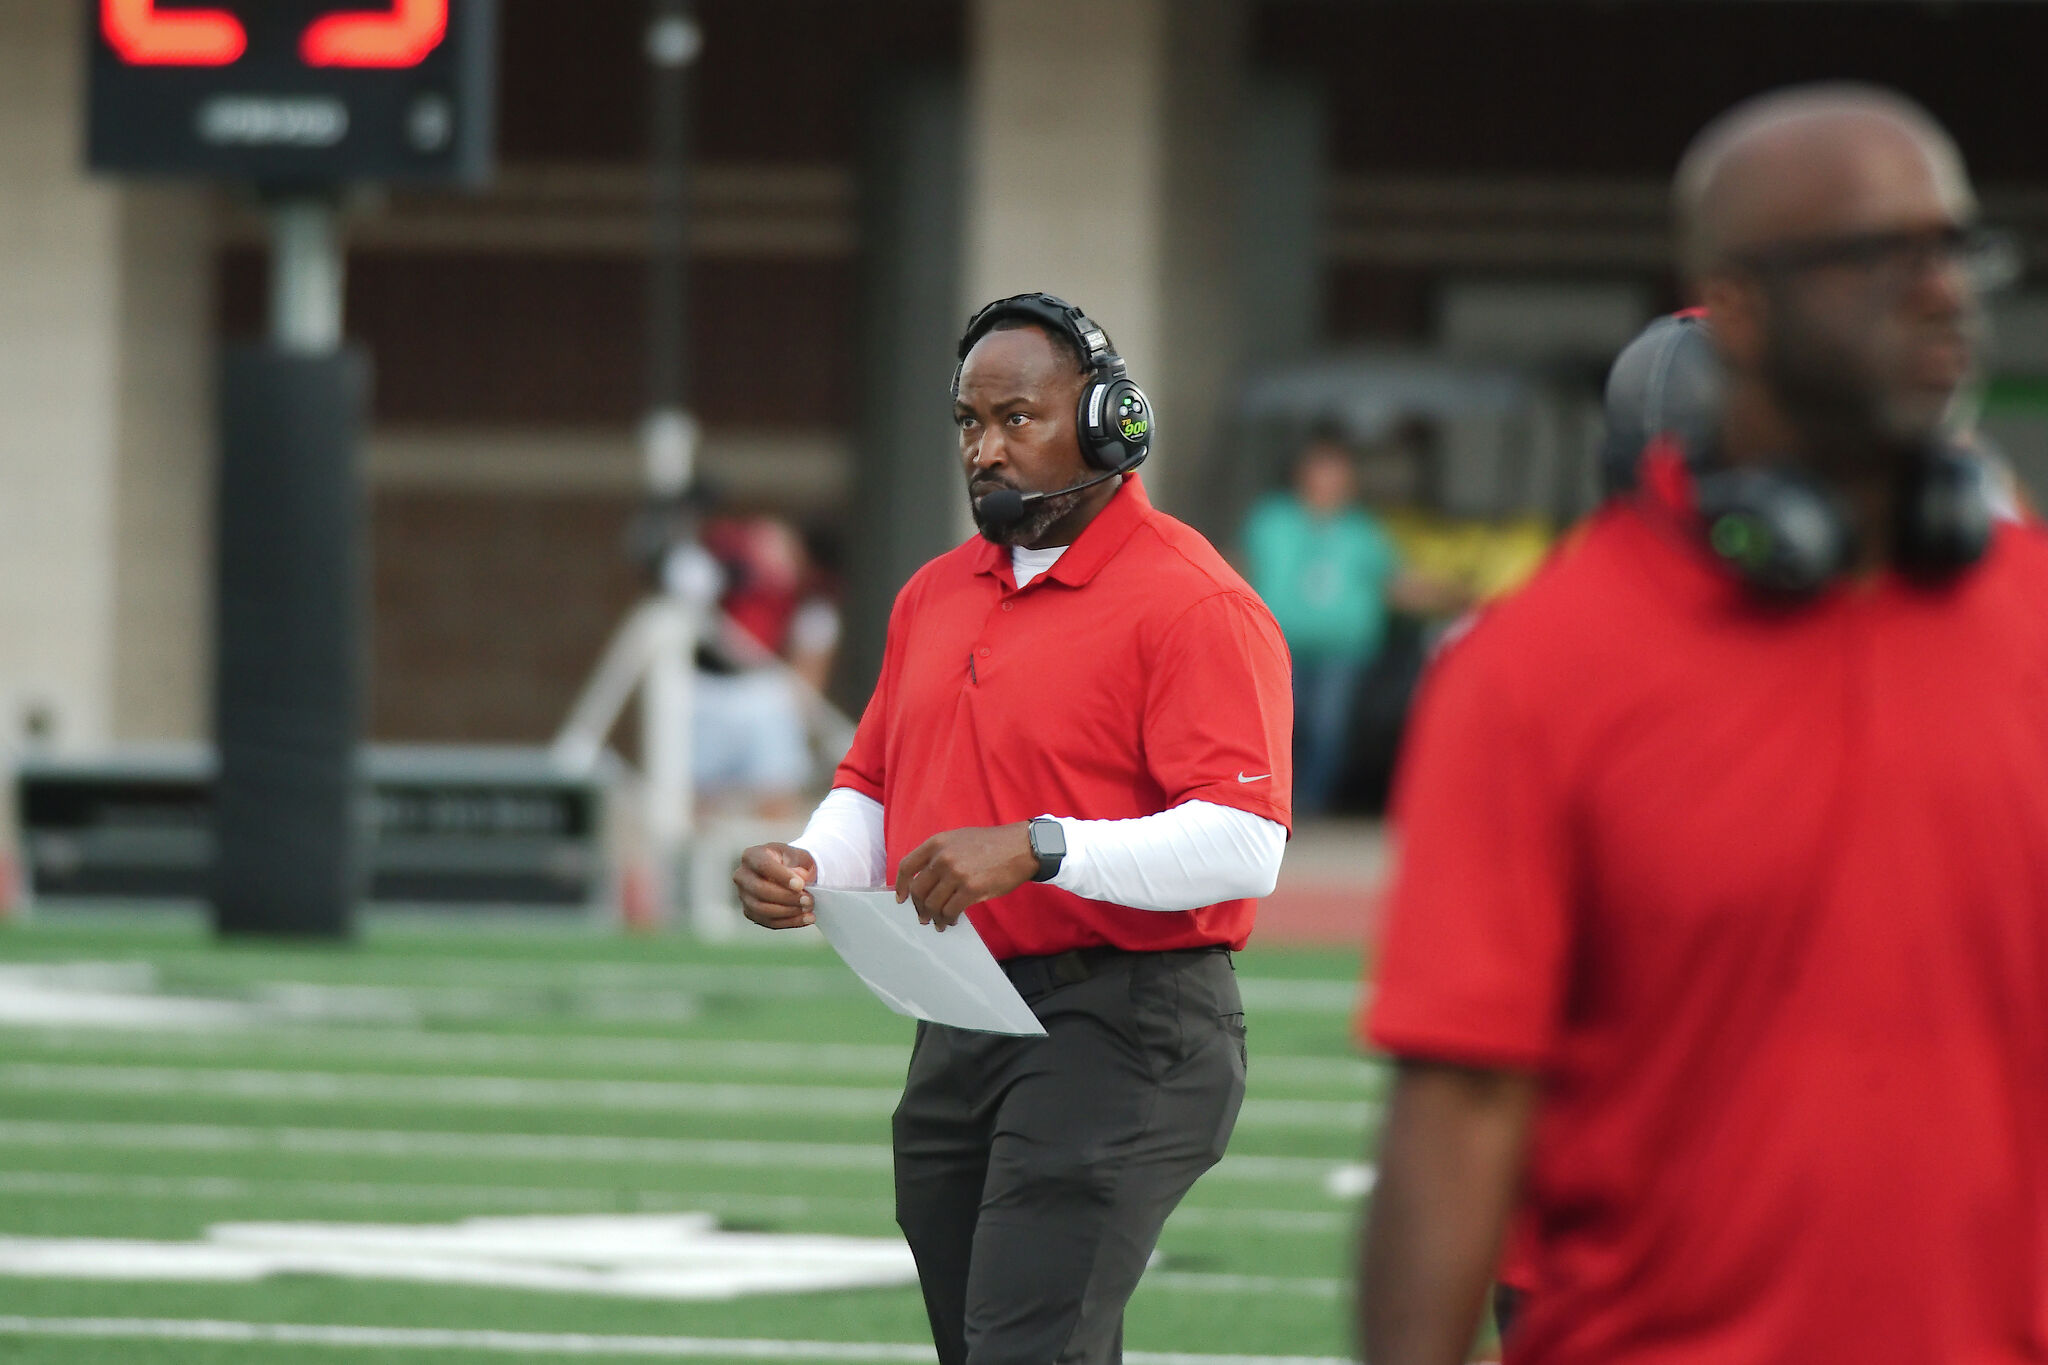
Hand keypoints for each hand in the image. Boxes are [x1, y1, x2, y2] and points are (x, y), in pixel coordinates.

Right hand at [734, 842, 818, 929]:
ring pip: (761, 909)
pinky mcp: (750, 912)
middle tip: (808, 900)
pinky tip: (805, 918)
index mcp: (752, 856)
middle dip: (786, 897)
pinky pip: (767, 921)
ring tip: (808, 909)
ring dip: (788, 912)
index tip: (800, 885)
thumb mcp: (798, 855)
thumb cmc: (790, 862)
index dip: (782, 876)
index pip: (764, 866)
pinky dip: (788, 922)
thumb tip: (802, 878)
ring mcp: (744, 896)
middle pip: (760, 889)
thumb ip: (802, 863)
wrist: (785, 873)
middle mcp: (743, 876)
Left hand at [894, 822, 1038, 930]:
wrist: (1022, 847)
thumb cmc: (992, 844)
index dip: (900, 886)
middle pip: (918, 890)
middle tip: (924, 916)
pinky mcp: (971, 889)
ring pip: (933, 904)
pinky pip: (950, 911)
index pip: (907, 866)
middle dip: (919, 907)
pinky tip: (952, 921)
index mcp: (937, 843)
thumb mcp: (959, 839)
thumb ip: (940, 855)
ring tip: (940, 922)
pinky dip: (948, 919)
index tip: (901, 899)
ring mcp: (956, 873)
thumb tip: (927, 880)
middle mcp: (943, 857)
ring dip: (934, 917)